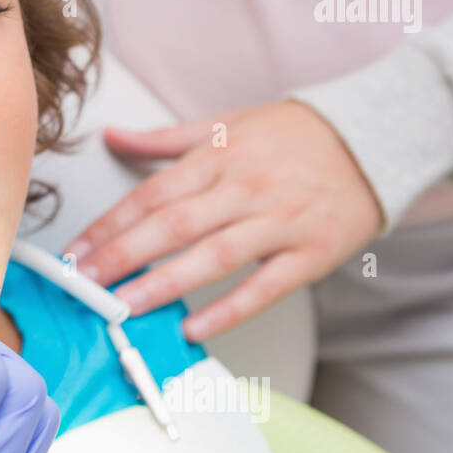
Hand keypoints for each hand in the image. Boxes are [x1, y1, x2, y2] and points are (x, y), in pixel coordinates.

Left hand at [65, 100, 382, 340]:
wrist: (375, 137)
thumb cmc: (294, 135)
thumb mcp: (226, 124)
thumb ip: (164, 139)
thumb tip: (111, 136)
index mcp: (218, 156)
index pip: (152, 194)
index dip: (110, 225)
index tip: (77, 252)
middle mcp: (244, 188)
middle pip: (174, 225)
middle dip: (124, 256)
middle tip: (86, 283)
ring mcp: (279, 222)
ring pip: (213, 257)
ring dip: (164, 284)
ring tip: (125, 307)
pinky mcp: (310, 253)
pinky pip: (264, 287)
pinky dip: (229, 311)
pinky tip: (194, 328)